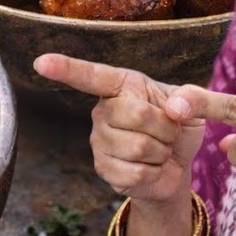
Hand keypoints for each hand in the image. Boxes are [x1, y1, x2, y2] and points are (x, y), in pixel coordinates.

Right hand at [33, 54, 204, 205]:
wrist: (176, 165)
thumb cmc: (179, 125)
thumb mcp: (193, 105)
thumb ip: (192, 98)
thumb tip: (176, 109)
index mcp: (121, 85)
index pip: (91, 76)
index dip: (66, 68)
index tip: (41, 63)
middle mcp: (103, 109)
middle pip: (135, 114)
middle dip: (166, 127)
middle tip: (169, 131)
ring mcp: (99, 139)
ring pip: (138, 147)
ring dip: (161, 152)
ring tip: (159, 149)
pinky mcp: (103, 167)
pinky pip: (135, 172)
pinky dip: (155, 173)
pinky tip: (151, 167)